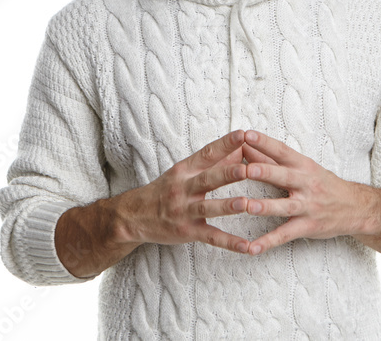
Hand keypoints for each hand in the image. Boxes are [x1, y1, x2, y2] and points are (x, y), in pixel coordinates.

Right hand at [116, 130, 251, 253]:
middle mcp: (183, 188)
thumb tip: (240, 148)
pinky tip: (246, 246)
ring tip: (245, 204)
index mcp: (184, 170)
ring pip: (207, 208)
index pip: (206, 154)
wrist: (134, 216)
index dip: (224, 144)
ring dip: (227, 206)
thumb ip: (214, 162)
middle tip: (246, 169)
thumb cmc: (165, 190)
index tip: (243, 134)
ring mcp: (184, 211)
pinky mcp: (187, 231)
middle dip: (227, 174)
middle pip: (207, 179)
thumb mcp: (184, 172)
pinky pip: (210, 237)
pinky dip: (228, 242)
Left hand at [240, 130, 376, 254]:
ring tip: (248, 207)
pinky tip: (252, 248)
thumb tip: (245, 147)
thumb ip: (272, 160)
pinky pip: (286, 235)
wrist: (355, 207)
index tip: (246, 134)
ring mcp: (307, 206)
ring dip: (266, 206)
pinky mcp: (307, 227)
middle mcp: (306, 184)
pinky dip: (269, 242)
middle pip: (284, 177)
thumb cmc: (323, 184)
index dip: (265, 143)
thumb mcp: (303, 168)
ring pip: (285, 206)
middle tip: (246, 168)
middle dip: (265, 172)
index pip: (282, 151)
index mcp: (304, 166)